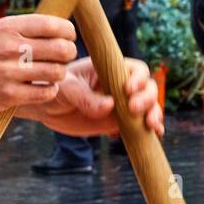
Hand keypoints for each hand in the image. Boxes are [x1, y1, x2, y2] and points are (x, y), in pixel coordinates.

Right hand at [0, 14, 76, 115]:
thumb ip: (25, 29)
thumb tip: (61, 29)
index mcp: (9, 28)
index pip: (54, 25)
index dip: (68, 32)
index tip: (68, 38)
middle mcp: (10, 48)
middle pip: (61, 49)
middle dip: (68, 54)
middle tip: (64, 58)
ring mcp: (8, 73)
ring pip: (56, 72)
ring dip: (60, 74)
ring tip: (53, 74)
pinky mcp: (7, 95)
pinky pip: (44, 92)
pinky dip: (50, 90)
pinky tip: (44, 88)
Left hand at [18, 57, 163, 138]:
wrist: (48, 107)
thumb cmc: (57, 89)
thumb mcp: (67, 89)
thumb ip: (86, 98)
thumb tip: (110, 106)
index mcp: (111, 69)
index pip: (135, 70)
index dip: (138, 79)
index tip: (127, 90)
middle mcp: (121, 86)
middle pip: (148, 88)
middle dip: (146, 98)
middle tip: (133, 109)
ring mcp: (122, 105)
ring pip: (148, 107)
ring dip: (154, 114)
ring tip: (151, 126)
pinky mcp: (118, 123)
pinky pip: (139, 125)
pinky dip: (150, 129)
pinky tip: (156, 134)